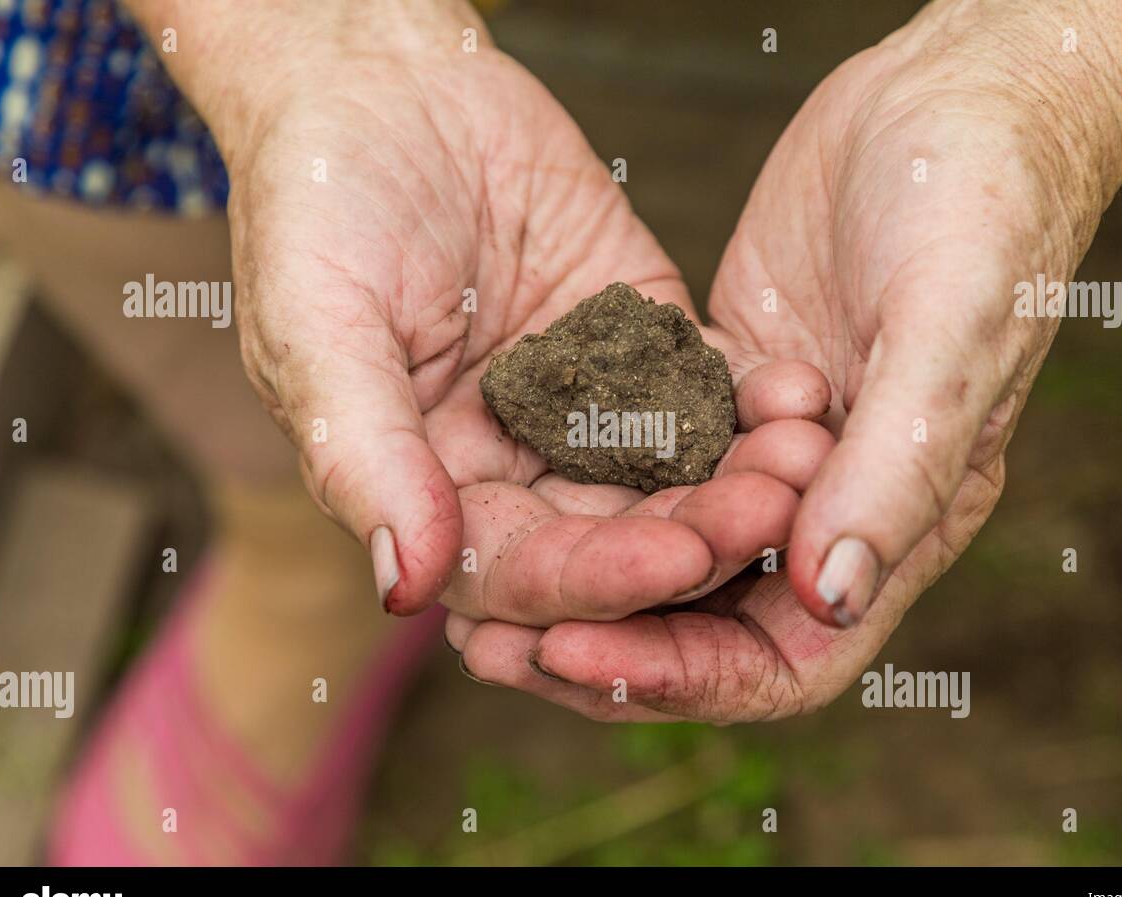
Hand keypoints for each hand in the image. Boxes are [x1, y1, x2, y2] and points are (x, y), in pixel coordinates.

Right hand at [193, 3, 828, 614]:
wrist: (383, 84)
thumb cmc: (320, 201)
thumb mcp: (319, 327)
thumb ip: (364, 457)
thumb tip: (403, 586)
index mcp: (432, 487)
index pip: (517, 571)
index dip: (594, 579)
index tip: (673, 559)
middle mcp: (515, 465)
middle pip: (614, 540)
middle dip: (694, 535)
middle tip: (773, 513)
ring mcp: (584, 408)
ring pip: (670, 477)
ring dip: (738, 480)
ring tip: (802, 459)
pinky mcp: (639, 344)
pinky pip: (702, 389)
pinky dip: (749, 401)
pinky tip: (798, 396)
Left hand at [449, 0, 1121, 719]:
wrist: (955, 92)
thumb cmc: (984, 206)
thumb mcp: (952, 328)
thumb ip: (897, 468)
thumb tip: (831, 597)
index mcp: (903, 520)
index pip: (788, 655)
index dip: (682, 674)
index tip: (571, 655)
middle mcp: (833, 499)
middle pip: (709, 616)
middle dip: (605, 638)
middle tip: (489, 638)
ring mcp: (772, 443)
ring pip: (667, 540)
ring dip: (583, 566)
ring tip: (475, 575)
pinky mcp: (722, 380)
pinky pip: (648, 450)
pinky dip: (588, 473)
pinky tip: (500, 475)